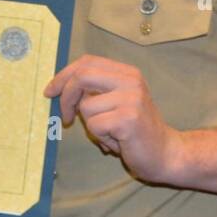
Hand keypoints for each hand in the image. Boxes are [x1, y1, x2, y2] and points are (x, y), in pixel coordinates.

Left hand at [44, 55, 183, 183]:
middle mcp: (131, 80)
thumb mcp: (117, 102)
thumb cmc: (136, 131)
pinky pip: (94, 125)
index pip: (87, 62)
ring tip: (110, 133)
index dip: (64, 75)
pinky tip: (117, 141)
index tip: (51, 91)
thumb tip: (60, 86)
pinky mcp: (128, 118)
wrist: (166, 154)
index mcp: (127, 73)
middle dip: (66, 96)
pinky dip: (100, 137)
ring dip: (92, 126)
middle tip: (67, 117)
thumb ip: (96, 91)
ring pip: (86, 107)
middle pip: (82, 76)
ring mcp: (131, 98)